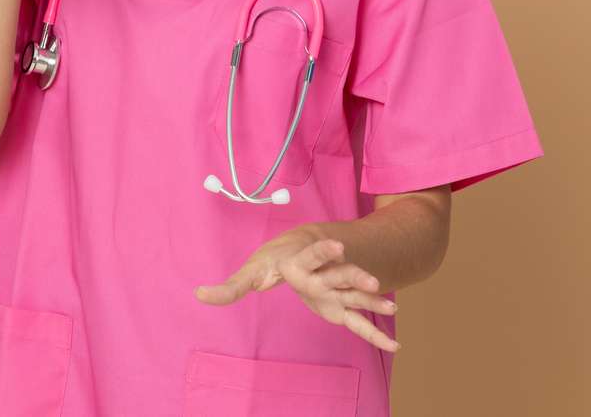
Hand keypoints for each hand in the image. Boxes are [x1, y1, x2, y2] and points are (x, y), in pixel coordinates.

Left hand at [193, 230, 400, 352]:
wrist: (304, 246)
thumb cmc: (275, 259)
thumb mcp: (251, 271)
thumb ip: (229, 287)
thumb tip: (197, 295)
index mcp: (303, 261)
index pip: (314, 254)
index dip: (324, 251)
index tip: (338, 245)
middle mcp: (325, 273)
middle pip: (342, 274)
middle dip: (357, 277)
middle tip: (372, 282)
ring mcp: (337, 289)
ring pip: (357, 295)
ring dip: (373, 301)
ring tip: (391, 308)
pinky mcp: (342, 307)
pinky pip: (360, 322)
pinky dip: (376, 334)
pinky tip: (394, 345)